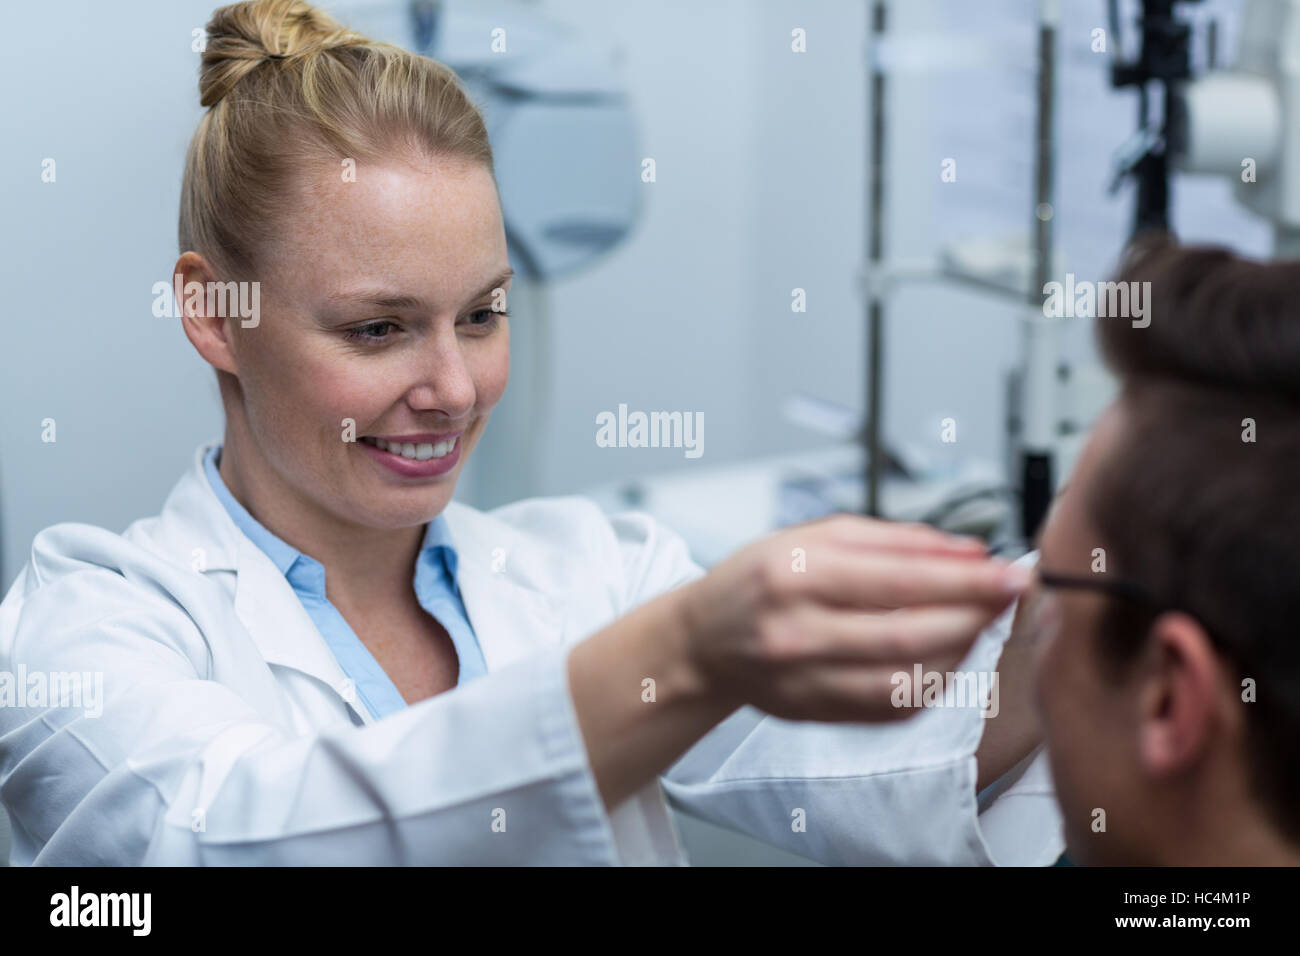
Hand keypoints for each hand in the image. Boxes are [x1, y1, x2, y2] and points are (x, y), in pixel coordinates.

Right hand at [674, 514, 1031, 721]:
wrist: (704, 639)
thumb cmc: (761, 579)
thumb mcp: (817, 536)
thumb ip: (894, 541)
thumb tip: (968, 551)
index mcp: (797, 574)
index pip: (902, 580)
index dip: (967, 579)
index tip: (1012, 573)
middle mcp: (798, 631)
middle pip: (912, 633)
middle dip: (976, 614)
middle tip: (1011, 596)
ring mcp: (806, 680)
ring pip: (910, 679)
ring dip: (961, 651)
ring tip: (978, 621)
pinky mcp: (818, 714)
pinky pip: (895, 708)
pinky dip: (933, 682)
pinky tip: (946, 655)